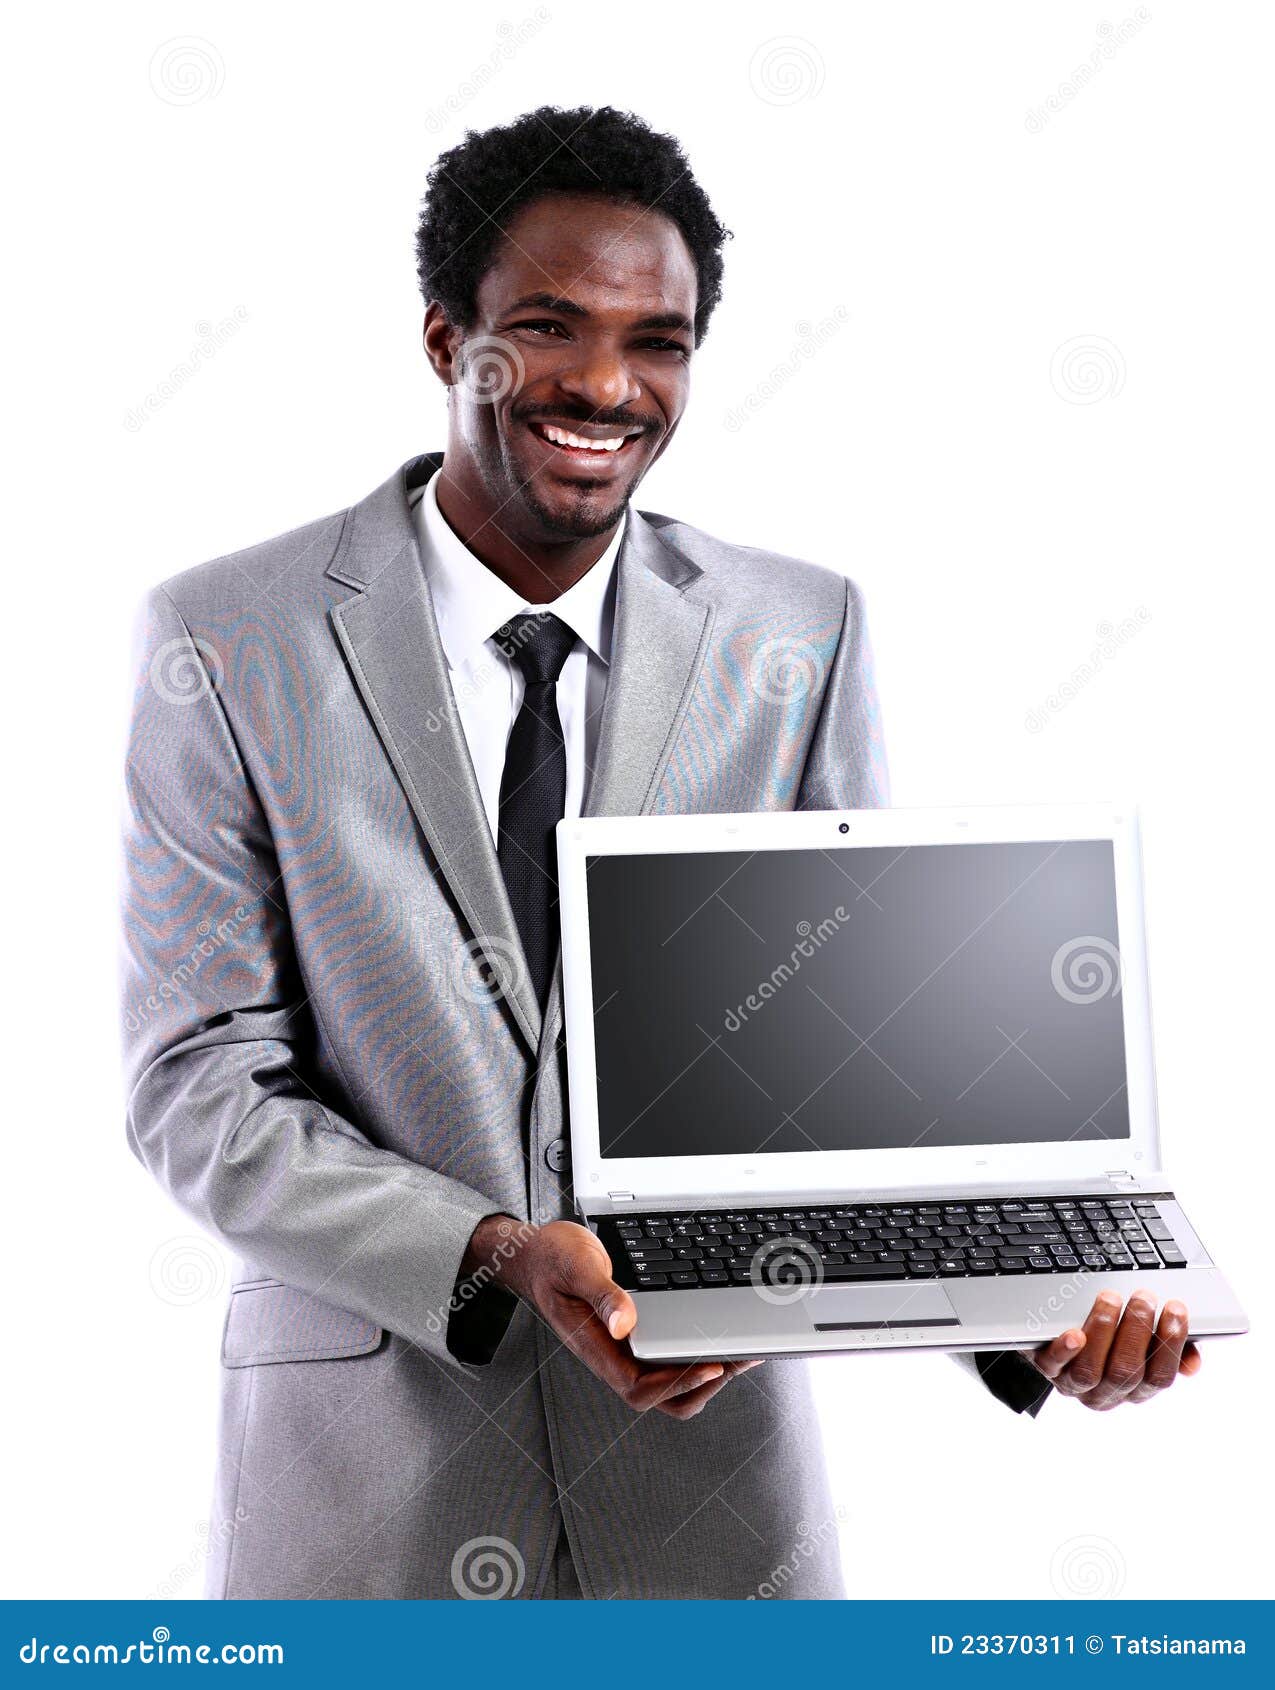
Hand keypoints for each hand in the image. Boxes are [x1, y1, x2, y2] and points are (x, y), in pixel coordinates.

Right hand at [465, 1216, 761, 1418]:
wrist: (535, 1254)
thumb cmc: (551, 1261)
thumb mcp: (576, 1266)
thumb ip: (601, 1294)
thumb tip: (624, 1324)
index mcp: (595, 1348)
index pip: (639, 1387)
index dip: (677, 1383)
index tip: (711, 1365)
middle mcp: (612, 1356)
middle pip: (662, 1398)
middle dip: (703, 1385)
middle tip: (738, 1358)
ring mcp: (624, 1350)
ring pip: (669, 1384)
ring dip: (707, 1375)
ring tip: (741, 1350)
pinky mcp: (635, 1337)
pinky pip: (668, 1358)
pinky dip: (697, 1353)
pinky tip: (718, 1336)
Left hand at [1027, 1288, 1201, 1410]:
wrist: (1057, 1344)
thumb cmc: (1110, 1343)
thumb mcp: (1143, 1349)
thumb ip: (1170, 1353)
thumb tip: (1192, 1363)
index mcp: (1136, 1389)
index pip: (1160, 1377)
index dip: (1171, 1344)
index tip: (1176, 1309)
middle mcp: (1107, 1393)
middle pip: (1126, 1371)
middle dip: (1138, 1330)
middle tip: (1144, 1297)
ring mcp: (1075, 1385)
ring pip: (1092, 1369)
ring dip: (1104, 1330)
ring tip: (1112, 1298)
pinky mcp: (1047, 1369)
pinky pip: (1054, 1365)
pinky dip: (1065, 1350)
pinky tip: (1074, 1333)